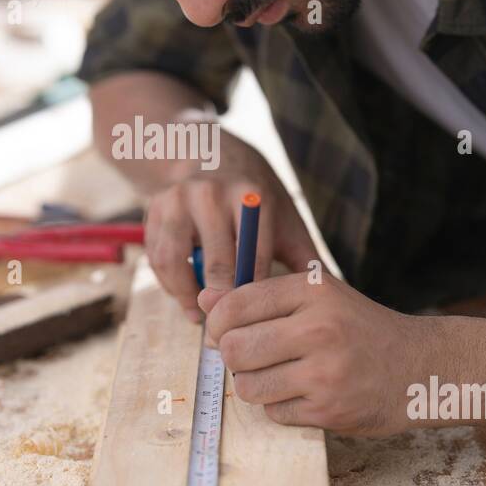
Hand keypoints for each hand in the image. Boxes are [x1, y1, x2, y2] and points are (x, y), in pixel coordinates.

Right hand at [144, 132, 315, 321]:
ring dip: (188, 296)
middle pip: (216, 262)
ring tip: (203, 316)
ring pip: (176, 261)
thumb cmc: (256, 200)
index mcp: (250, 195)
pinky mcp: (154, 209)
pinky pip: (157, 258)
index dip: (255, 295)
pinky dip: (170, 285)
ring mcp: (178, 199)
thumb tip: (331, 298)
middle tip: (229, 329)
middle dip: (223, 301)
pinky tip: (187, 299)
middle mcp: (211, 193)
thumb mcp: (285, 219)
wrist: (213, 156)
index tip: (258, 323)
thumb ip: (305, 258)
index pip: (253, 256)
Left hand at [198, 270, 439, 435]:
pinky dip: (280, 407)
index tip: (224, 331)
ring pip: (248, 386)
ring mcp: (324, 372)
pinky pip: (274, 413)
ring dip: (254, 386)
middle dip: (232, 357)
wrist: (420, 367)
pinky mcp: (329, 409)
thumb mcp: (318, 297)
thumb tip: (204, 302)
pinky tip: (303, 394)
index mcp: (313, 291)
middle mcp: (318, 328)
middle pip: (234, 348)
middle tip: (248, 356)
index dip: (218, 323)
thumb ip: (261, 297)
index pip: (235, 305)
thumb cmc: (360, 329)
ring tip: (277, 376)